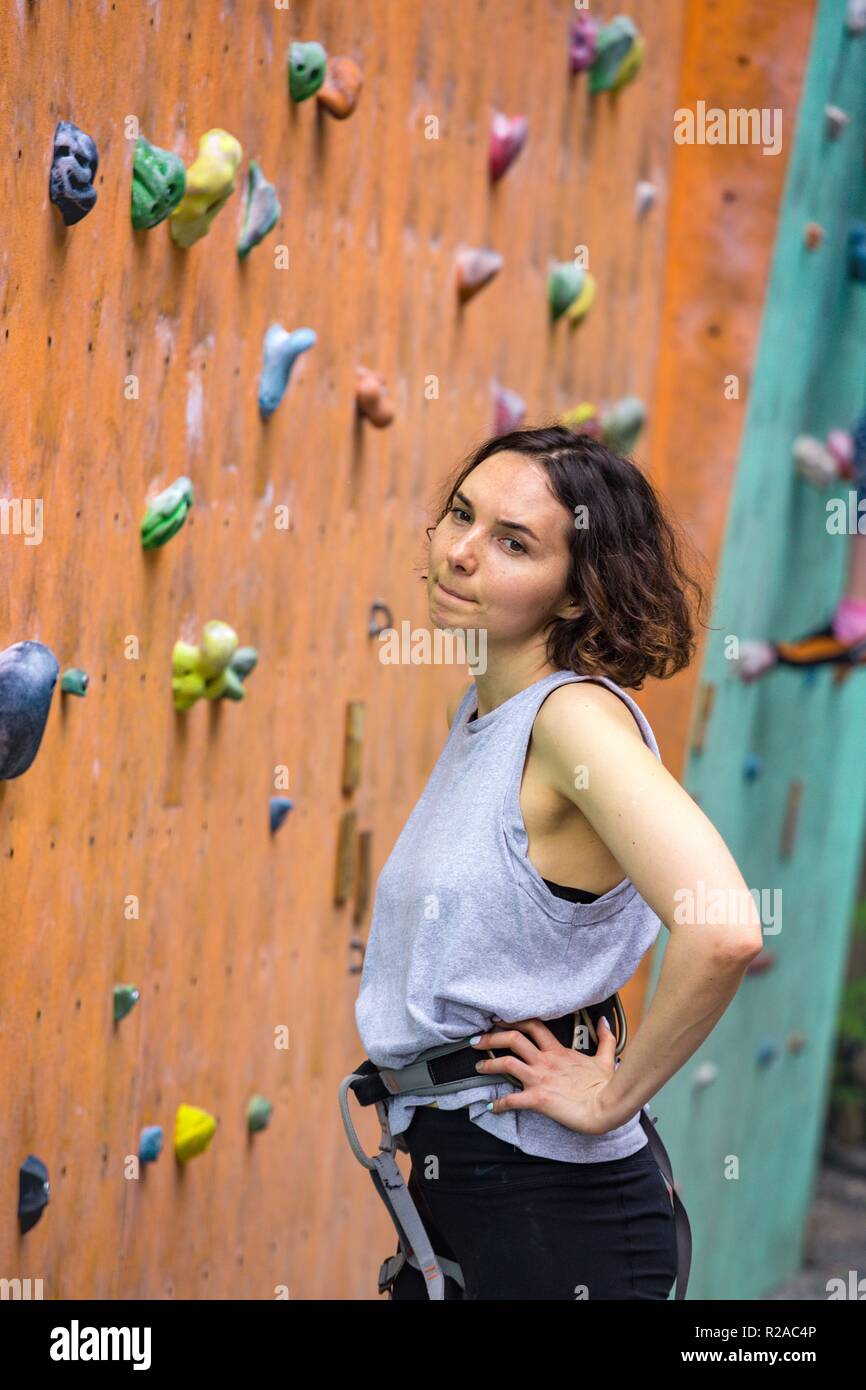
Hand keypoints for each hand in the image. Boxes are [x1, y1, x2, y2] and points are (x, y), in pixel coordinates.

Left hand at [471, 1015, 619, 1135]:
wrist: (607, 1106)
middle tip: (476, 1040)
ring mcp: (541, 1079)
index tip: (498, 1021)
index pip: (533, 1026)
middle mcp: (546, 1061)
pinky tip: (491, 1106)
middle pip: (514, 1039)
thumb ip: (605, 1038)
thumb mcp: (606, 1057)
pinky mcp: (539, 1098)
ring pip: (507, 1063)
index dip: (514, 1021)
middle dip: (492, 1038)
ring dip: (489, 1064)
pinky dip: (499, 1103)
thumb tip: (604, 1020)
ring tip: (477, 1067)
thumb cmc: (606, 1085)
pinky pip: (512, 1100)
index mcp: (558, 1051)